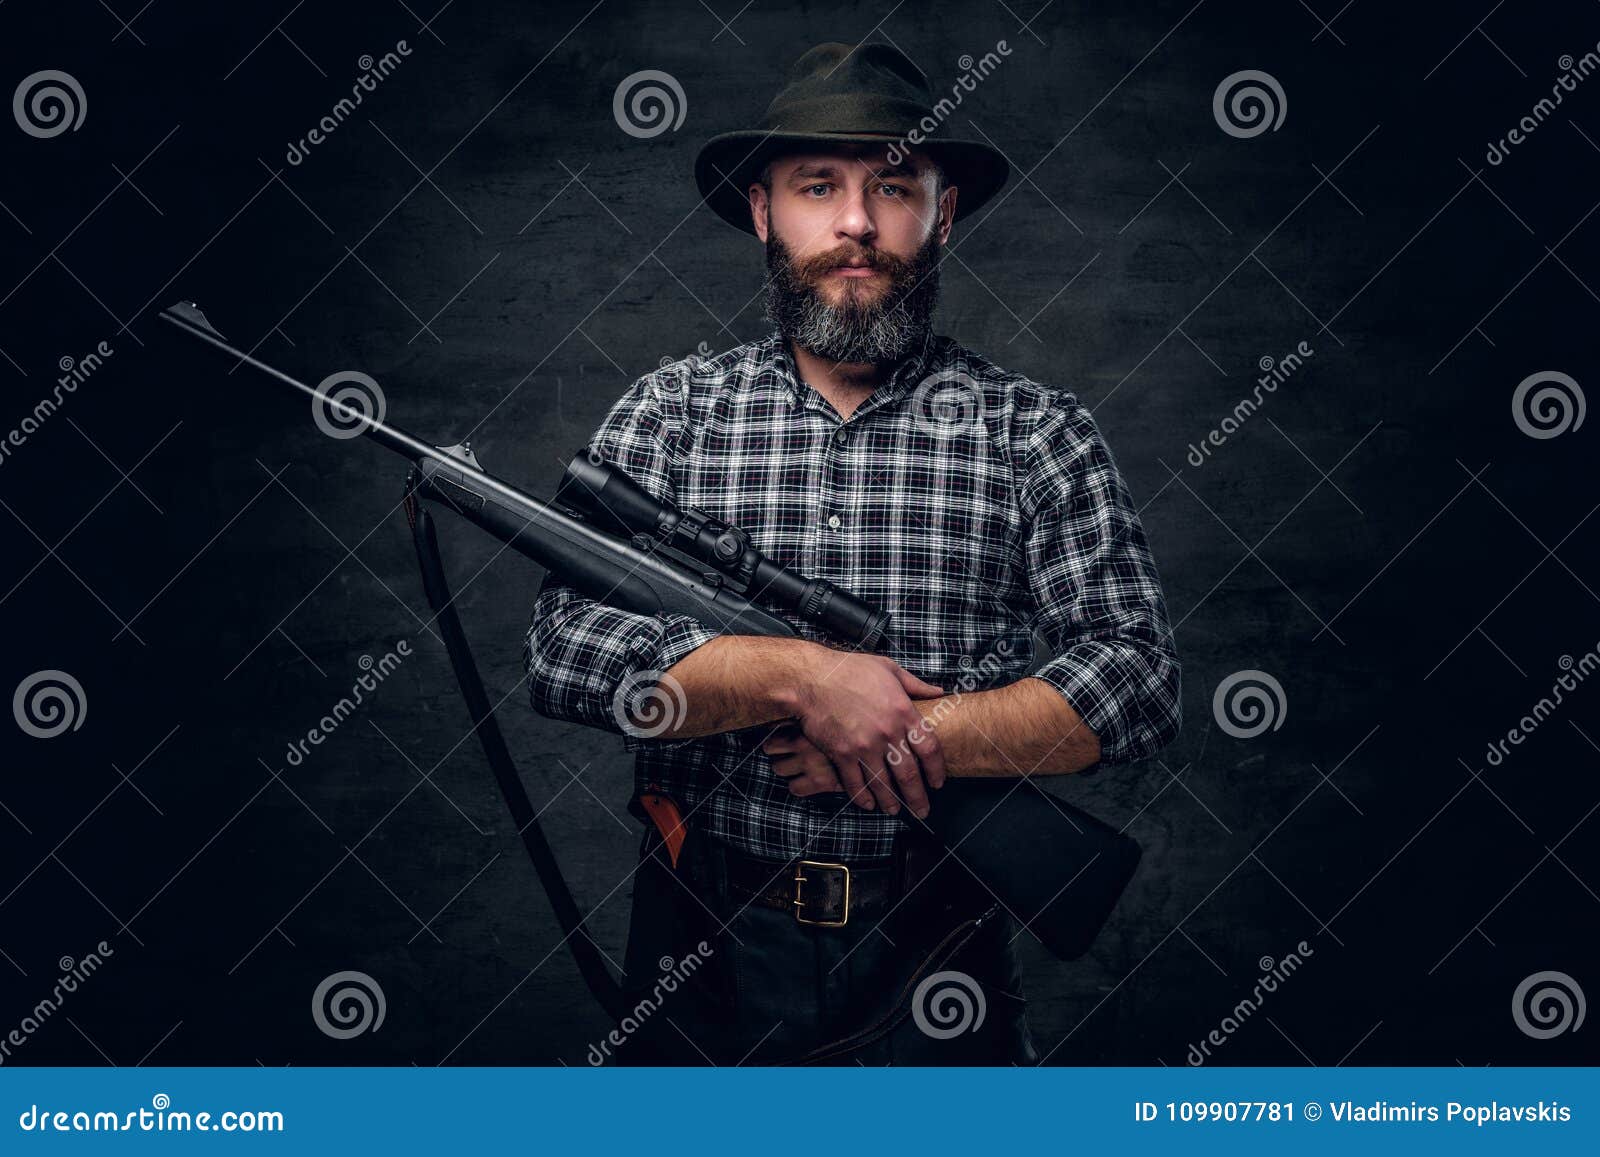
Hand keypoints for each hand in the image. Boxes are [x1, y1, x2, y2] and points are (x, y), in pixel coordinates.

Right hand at [786, 651, 947, 817]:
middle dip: (918, 797)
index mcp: (903, 712)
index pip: (930, 749)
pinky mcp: (841, 754)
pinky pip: (855, 783)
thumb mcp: (889, 668)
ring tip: (895, 811)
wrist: (812, 678)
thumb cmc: (850, 669)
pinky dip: (863, 797)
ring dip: (891, 802)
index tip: (938, 783)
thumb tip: (939, 693)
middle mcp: (887, 733)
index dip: (936, 770)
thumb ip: (916, 684)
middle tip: (922, 810)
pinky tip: (868, 804)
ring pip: (883, 784)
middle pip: (909, 774)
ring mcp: (863, 746)